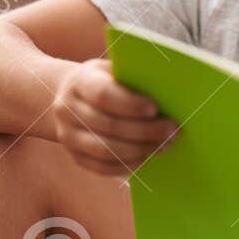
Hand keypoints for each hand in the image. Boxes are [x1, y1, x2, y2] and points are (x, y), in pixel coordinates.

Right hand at [50, 58, 178, 177]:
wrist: (71, 98)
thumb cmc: (103, 81)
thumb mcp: (112, 71)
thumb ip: (132, 79)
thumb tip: (167, 92)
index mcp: (78, 82)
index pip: (103, 95)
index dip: (130, 104)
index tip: (155, 109)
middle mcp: (67, 110)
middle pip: (108, 125)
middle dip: (145, 130)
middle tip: (171, 130)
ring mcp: (68, 136)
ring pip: (106, 149)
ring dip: (140, 150)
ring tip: (164, 144)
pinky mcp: (76, 157)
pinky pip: (103, 167)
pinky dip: (129, 164)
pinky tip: (148, 156)